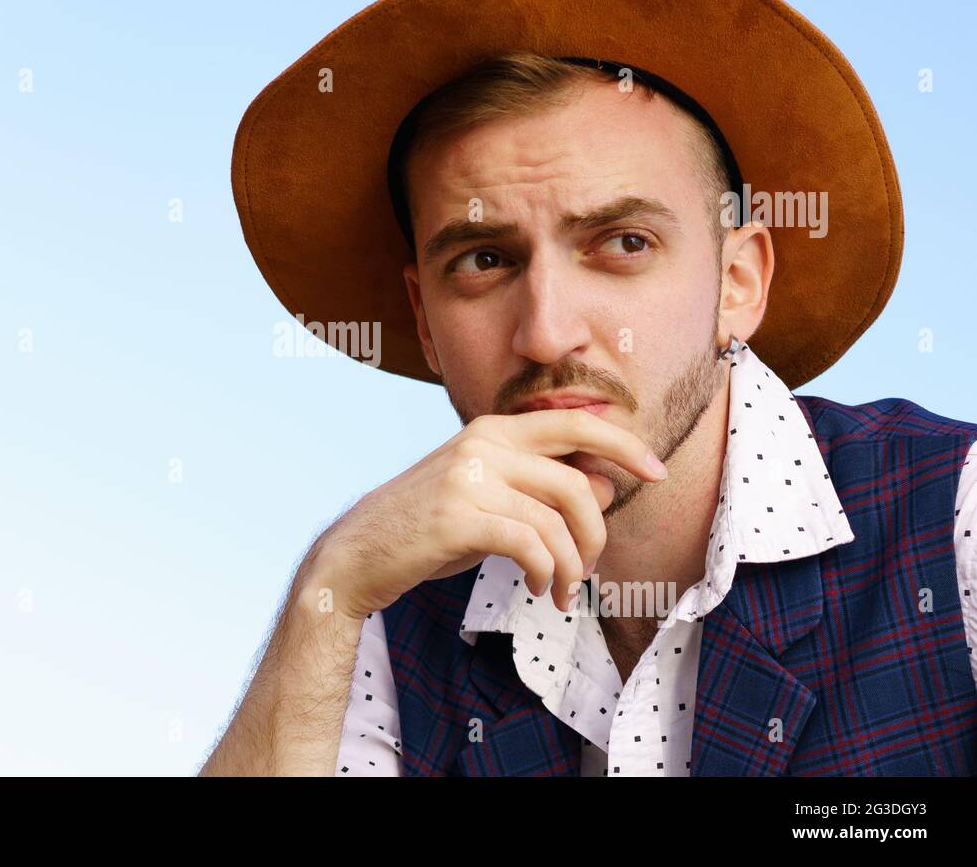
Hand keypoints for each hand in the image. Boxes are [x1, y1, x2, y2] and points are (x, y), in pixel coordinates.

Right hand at [308, 409, 667, 618]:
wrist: (358, 553)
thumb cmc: (429, 527)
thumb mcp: (488, 496)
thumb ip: (540, 486)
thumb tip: (606, 488)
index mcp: (493, 429)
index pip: (575, 423)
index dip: (624, 443)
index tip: (656, 470)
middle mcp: (483, 443)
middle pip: (578, 483)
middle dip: (598, 535)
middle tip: (590, 570)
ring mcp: (469, 478)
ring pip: (558, 523)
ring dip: (572, 567)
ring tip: (561, 591)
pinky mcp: (459, 517)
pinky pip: (531, 546)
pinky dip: (546, 572)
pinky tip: (537, 587)